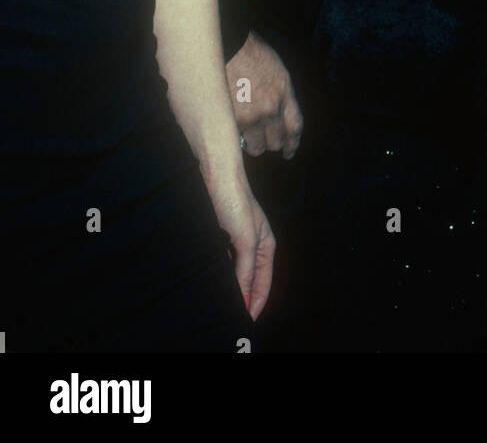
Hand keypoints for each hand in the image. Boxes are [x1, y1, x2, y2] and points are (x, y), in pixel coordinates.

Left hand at [204, 165, 275, 319]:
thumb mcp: (246, 240)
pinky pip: (219, 264)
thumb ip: (247, 270)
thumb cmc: (236, 202)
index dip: (255, 304)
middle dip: (242, 299)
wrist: (215, 175)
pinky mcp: (219, 238)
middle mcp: (251, 247)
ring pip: (233, 274)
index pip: (263, 285)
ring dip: (228, 288)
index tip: (244, 322)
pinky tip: (209, 282)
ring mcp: (234, 243)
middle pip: (249, 281)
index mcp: (265, 247)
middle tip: (230, 317)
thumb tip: (244, 298)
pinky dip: (216, 275)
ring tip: (220, 304)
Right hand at [226, 33, 302, 158]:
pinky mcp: (232, 121)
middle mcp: (271, 107)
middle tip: (264, 142)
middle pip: (276, 141)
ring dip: (252, 145)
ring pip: (257, 147)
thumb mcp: (276, 70)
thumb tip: (279, 116)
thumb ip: (281, 94)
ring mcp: (252, 116)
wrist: (226, 46)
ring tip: (245, 140)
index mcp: (284, 92)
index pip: (294, 126)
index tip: (289, 151)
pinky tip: (231, 134)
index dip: (292, 143)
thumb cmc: (248, 53)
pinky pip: (237, 141)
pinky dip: (234, 140)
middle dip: (271, 143)